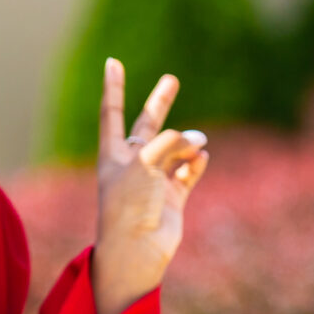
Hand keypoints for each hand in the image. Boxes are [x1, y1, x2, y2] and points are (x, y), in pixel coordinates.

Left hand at [92, 58, 207, 313]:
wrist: (136, 251)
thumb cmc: (129, 205)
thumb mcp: (144, 163)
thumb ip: (170, 143)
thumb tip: (199, 141)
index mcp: (113, 155)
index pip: (112, 113)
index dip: (113, 87)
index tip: (113, 61)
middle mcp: (133, 165)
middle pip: (147, 126)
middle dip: (159, 103)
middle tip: (171, 80)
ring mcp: (154, 181)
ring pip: (174, 150)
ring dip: (187, 142)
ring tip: (197, 141)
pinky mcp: (172, 198)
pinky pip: (188, 172)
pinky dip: (196, 163)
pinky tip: (202, 156)